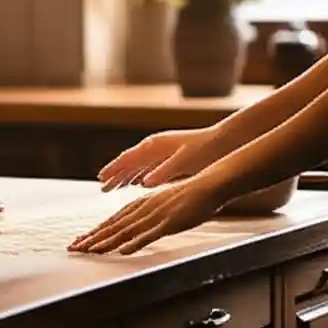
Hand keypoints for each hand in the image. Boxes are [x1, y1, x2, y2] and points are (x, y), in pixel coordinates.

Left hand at [69, 176, 229, 254]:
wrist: (208, 186)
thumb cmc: (188, 197)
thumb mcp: (161, 205)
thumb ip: (147, 215)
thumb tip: (134, 226)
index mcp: (139, 205)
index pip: (112, 221)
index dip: (94, 232)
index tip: (79, 241)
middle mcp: (142, 209)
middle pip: (112, 226)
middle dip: (91, 238)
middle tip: (74, 248)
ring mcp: (155, 216)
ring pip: (125, 231)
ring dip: (105, 242)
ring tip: (89, 251)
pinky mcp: (169, 223)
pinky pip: (149, 235)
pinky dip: (134, 243)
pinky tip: (122, 250)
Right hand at [97, 127, 225, 191]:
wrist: (225, 139)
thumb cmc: (205, 149)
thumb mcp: (183, 161)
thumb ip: (162, 172)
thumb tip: (142, 184)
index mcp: (153, 145)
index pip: (126, 159)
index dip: (113, 170)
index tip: (101, 180)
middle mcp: (153, 146)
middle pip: (128, 162)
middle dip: (115, 175)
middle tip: (103, 187)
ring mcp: (161, 151)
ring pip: (138, 165)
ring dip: (126, 176)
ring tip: (115, 187)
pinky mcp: (170, 156)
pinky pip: (148, 167)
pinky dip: (139, 176)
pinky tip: (138, 184)